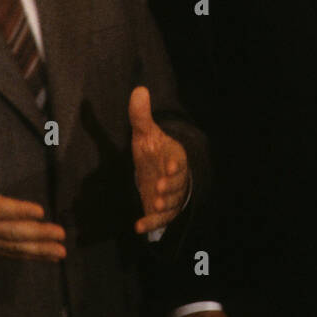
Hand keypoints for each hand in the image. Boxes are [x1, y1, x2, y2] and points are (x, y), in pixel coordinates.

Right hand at [0, 131, 65, 259]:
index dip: (17, 211)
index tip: (39, 211)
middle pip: (10, 232)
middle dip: (36, 234)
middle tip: (59, 233)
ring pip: (13, 246)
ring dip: (39, 249)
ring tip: (60, 251)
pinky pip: (11, 253)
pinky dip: (31, 256)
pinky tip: (49, 256)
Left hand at [129, 85, 189, 233]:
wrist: (160, 172)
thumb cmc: (154, 151)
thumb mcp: (145, 133)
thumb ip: (140, 116)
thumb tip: (139, 90)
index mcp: (174, 156)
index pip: (178, 160)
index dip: (175, 163)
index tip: (170, 165)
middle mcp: (175, 178)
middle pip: (177, 183)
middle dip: (170, 186)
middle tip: (161, 188)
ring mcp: (170, 196)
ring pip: (171, 203)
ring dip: (164, 205)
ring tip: (155, 205)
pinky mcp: (163, 211)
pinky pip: (160, 220)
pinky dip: (151, 223)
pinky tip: (138, 227)